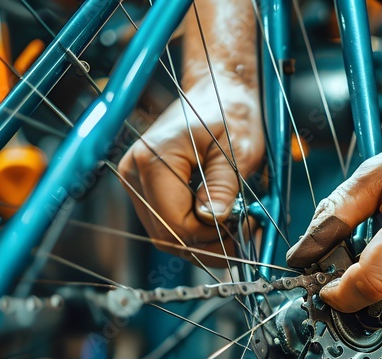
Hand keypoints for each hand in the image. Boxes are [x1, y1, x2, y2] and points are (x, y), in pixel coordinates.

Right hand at [118, 78, 263, 257]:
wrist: (217, 90)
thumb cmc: (229, 112)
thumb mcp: (237, 149)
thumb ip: (223, 185)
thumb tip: (213, 220)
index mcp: (153, 160)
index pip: (176, 225)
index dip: (212, 238)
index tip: (245, 231)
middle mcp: (135, 173)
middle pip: (168, 236)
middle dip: (209, 245)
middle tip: (246, 236)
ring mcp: (136, 182)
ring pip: (167, 236)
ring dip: (204, 241)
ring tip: (238, 229)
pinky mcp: (145, 188)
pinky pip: (168, 223)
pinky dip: (196, 230)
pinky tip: (222, 223)